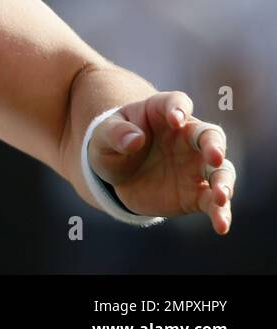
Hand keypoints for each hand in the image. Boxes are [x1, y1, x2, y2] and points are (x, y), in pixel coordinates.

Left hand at [89, 90, 234, 233]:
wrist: (117, 175)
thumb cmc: (113, 144)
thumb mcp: (104, 136)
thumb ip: (117, 133)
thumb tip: (135, 139)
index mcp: (162, 113)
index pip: (177, 103)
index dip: (178, 109)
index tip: (174, 119)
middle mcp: (187, 136)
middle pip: (210, 135)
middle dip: (214, 146)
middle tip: (214, 157)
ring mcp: (195, 165)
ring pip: (221, 170)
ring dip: (223, 182)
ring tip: (221, 196)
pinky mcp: (197, 193)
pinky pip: (213, 202)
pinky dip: (220, 212)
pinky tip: (221, 225)